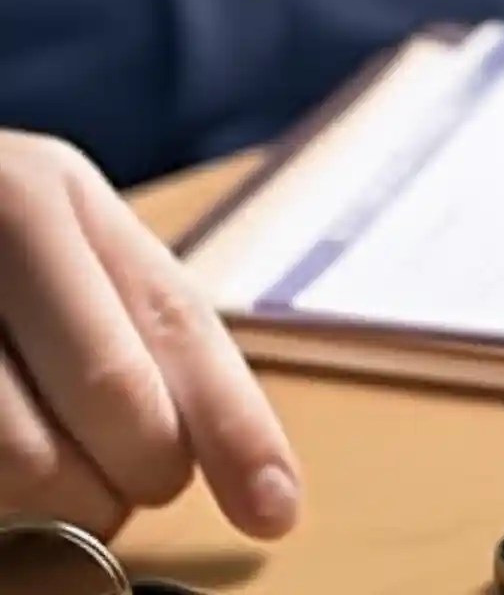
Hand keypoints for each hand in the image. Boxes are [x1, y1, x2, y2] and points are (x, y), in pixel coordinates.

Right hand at [0, 130, 299, 539]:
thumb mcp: (59, 262)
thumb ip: (142, 345)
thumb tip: (257, 483)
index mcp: (53, 194)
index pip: (178, 329)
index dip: (239, 432)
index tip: (276, 511)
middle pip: (119, 405)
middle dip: (135, 477)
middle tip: (113, 481)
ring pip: (27, 466)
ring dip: (53, 509)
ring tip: (35, 474)